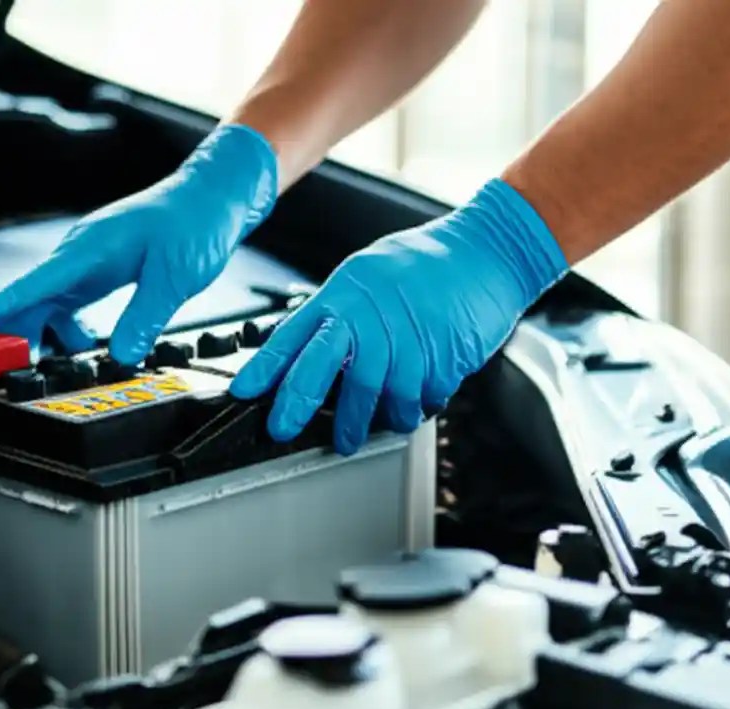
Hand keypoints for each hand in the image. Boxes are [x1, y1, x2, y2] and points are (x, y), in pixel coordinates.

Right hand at [0, 125, 277, 363]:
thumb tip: (120, 355)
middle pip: (28, 300)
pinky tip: (81, 348)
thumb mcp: (174, 276)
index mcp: (89, 250)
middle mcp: (79, 256)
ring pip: (45, 305)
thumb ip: (144, 317)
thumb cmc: (194, 221)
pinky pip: (67, 304)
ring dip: (37, 337)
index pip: (33, 284)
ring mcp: (86, 263)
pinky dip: (65, 330)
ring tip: (38, 371)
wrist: (213, 196)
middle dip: (7, 333)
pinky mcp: (98, 271)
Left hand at [229, 179, 567, 454]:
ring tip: (354, 435)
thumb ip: (336, 313)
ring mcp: (404, 342)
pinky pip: (418, 399)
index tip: (243, 393)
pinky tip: (413, 400)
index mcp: (343, 297)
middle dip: (298, 406)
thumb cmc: (425, 262)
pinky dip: (413, 408)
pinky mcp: (438, 361)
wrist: (486, 252)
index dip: (265, 369)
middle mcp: (368, 320)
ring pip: (373, 397)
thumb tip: (306, 348)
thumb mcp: (364, 276)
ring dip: (363, 422)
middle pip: (322, 371)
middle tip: (285, 431)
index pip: (293, 336)